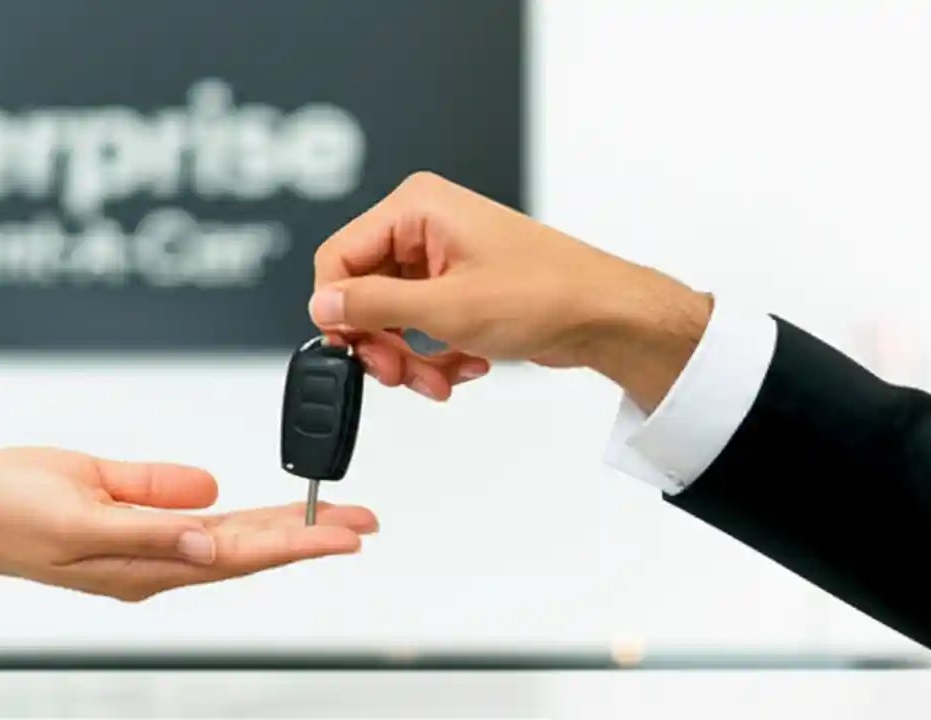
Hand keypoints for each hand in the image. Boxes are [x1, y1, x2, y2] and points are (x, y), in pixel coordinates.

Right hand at [0, 447, 376, 613]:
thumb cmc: (8, 511)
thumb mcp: (75, 514)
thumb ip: (144, 524)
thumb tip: (209, 533)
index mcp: (146, 564)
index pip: (241, 553)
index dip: (299, 542)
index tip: (346, 534)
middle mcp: (157, 560)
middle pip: (251, 547)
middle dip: (310, 535)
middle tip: (364, 522)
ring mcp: (149, 544)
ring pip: (234, 535)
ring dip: (286, 527)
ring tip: (335, 518)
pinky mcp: (137, 521)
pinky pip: (202, 519)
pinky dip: (244, 517)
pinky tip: (269, 514)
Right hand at [308, 171, 711, 409]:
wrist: (606, 317)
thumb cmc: (549, 294)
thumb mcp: (446, 308)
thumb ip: (374, 306)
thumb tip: (324, 305)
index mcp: (416, 207)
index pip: (339, 258)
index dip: (340, 310)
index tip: (349, 349)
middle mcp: (424, 225)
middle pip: (363, 291)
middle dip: (380, 342)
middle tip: (398, 373)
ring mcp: (441, 257)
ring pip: (390, 317)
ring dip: (409, 357)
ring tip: (437, 378)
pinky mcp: (456, 287)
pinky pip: (419, 326)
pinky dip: (433, 355)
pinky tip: (463, 366)